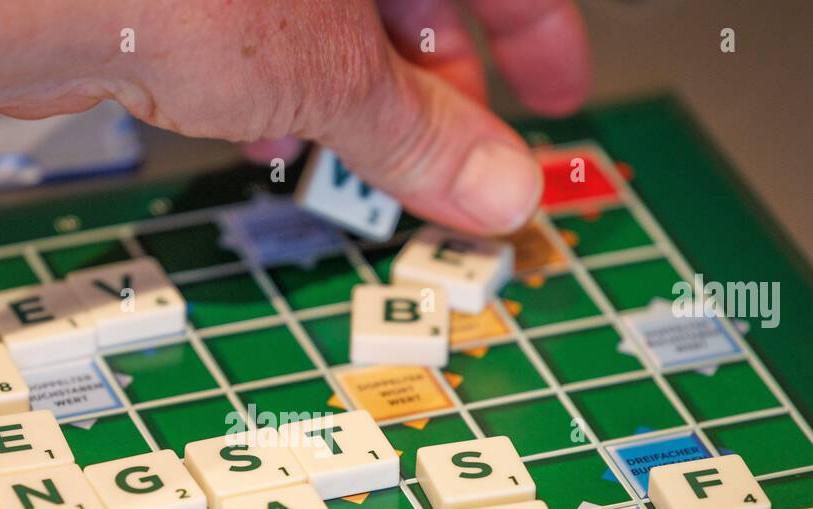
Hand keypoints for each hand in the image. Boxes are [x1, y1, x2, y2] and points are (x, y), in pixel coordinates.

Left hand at [0, 0, 590, 233]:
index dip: (533, 32)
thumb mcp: (327, 69)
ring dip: (353, 96)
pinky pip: (256, 24)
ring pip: (328, 15)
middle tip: (454, 163)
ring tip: (361, 161)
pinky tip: (272, 131)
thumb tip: (494, 187)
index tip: (556, 95)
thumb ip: (416, 132)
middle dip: (434, 84)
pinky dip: (276, 80)